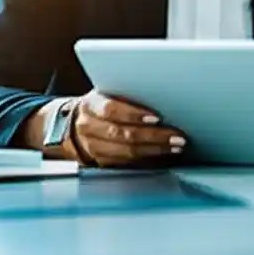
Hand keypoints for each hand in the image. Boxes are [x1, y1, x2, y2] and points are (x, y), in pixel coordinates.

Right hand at [71, 90, 186, 167]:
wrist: (77, 124)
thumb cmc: (101, 104)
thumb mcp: (108, 92)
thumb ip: (128, 95)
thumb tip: (161, 95)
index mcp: (91, 105)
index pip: (110, 110)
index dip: (133, 114)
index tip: (156, 117)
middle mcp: (88, 127)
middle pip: (122, 134)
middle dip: (153, 136)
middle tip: (176, 136)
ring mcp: (93, 146)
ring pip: (126, 151)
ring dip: (155, 149)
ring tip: (175, 146)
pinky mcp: (101, 161)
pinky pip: (127, 162)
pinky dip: (148, 158)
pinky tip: (164, 153)